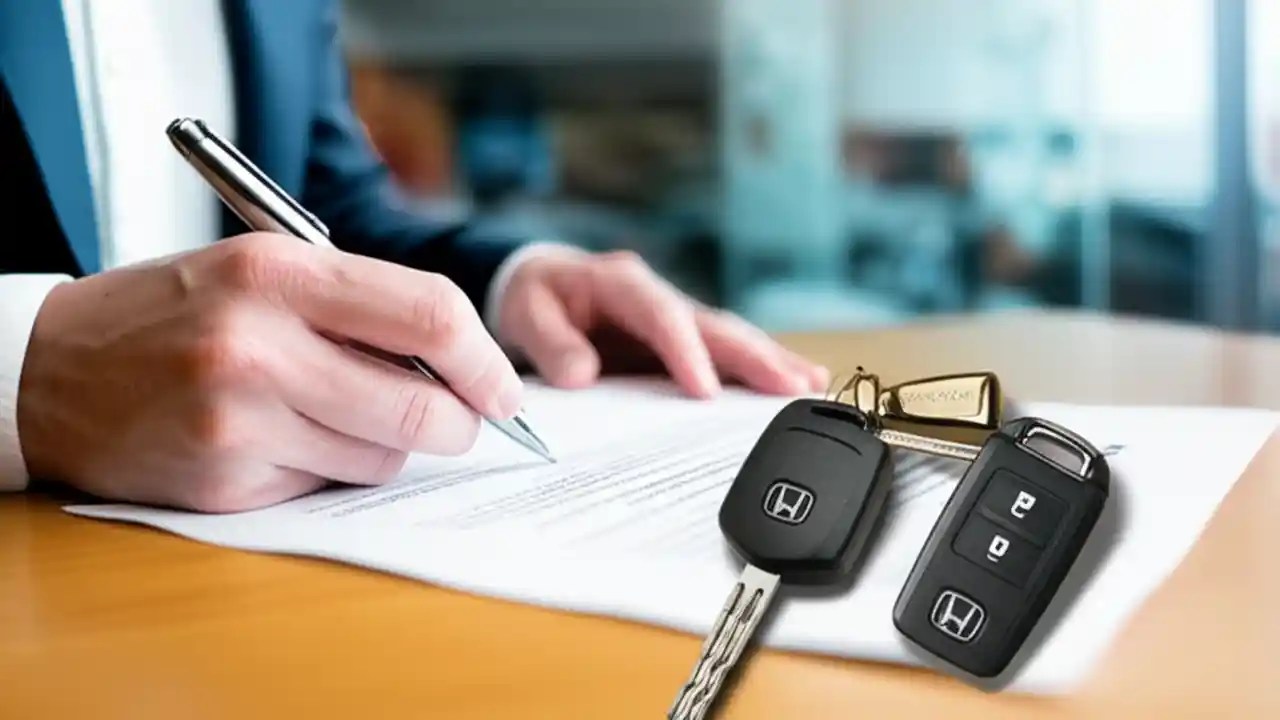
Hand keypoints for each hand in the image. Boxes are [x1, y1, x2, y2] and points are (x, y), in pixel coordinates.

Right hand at [17, 233, 521, 511]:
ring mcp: (239, 422)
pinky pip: (327, 486)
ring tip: (326, 410)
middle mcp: (257, 346)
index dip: (485, 358)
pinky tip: (275, 439)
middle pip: (423, 407)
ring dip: (384, 444)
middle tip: (454, 419)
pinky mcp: (225, 484)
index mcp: (276, 271)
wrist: (49, 372)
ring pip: (384, 456)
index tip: (503, 388)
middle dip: (457, 421)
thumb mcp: (262, 270)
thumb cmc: (174, 312)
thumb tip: (464, 367)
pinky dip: (325, 468)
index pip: (430, 313)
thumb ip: (362, 305)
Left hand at [495, 247, 828, 397]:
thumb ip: (550, 342)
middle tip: (791, 386)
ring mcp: (676, 318)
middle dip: (753, 356)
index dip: (686, 351)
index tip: (705, 391)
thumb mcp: (526, 314)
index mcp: (619, 282)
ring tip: (810, 387)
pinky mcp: (683, 342)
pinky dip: (758, 370)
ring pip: (729, 337)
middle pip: (713, 324)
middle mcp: (657, 296)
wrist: (539, 286)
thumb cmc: (535, 299)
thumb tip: (580, 375)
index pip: (661, 314)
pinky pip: (724, 354)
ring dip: (769, 362)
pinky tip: (794, 384)